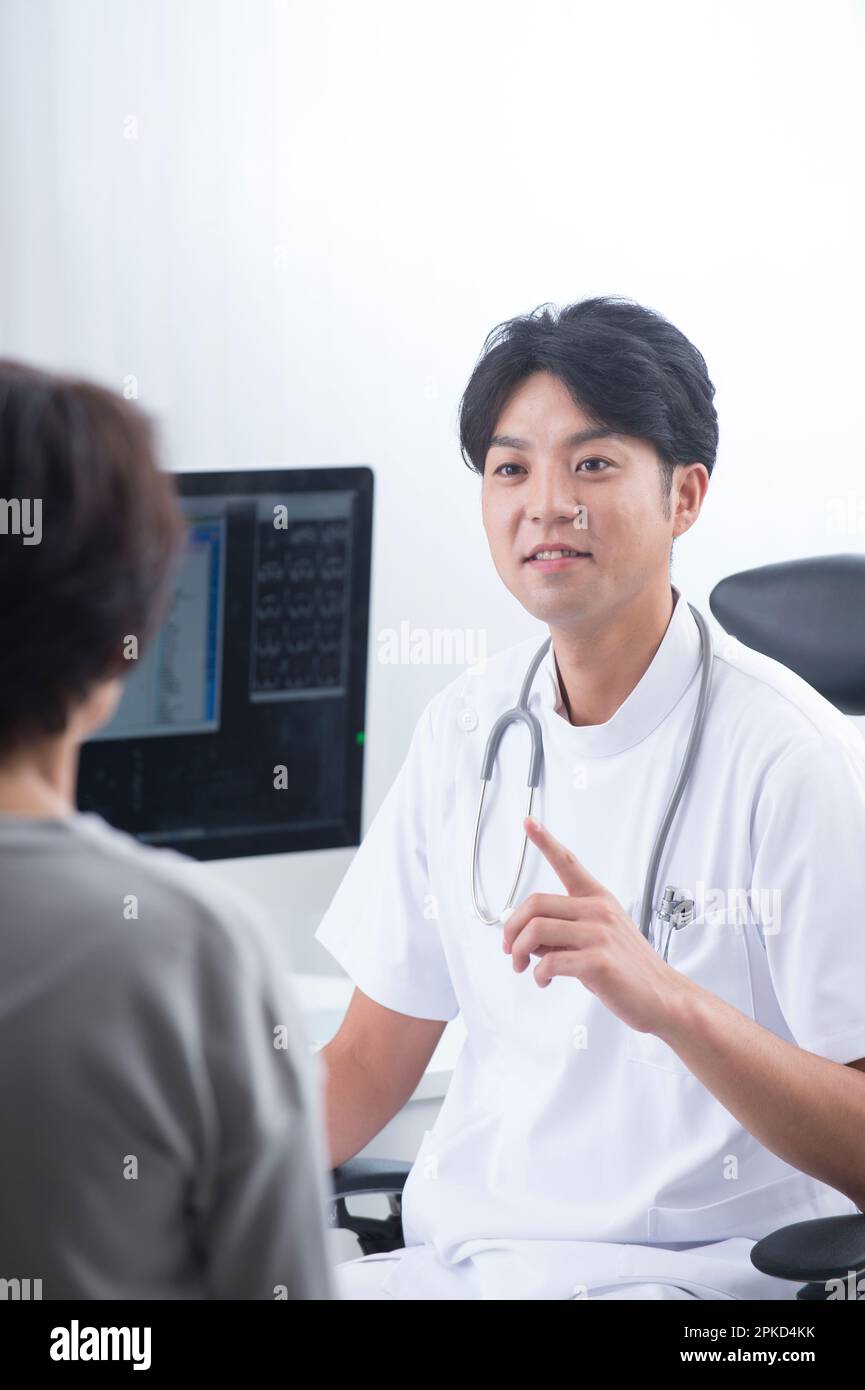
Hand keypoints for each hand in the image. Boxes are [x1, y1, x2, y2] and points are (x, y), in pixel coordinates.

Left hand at [501, 816, 697, 1035]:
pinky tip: (543, 980)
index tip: (528, 822)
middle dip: (512, 928)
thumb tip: (526, 936)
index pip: (567, 862)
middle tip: (510, 949)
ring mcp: (600, 934)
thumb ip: (565, 929)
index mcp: (598, 899)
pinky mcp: (599, 961)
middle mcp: (599, 910)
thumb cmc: (629, 968)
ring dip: (519, 951)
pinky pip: (549, 962)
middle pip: (535, 904)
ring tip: (522, 966)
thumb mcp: (600, 937)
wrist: (663, 996)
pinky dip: (538, 974)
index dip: (545, 841)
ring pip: (536, 931)